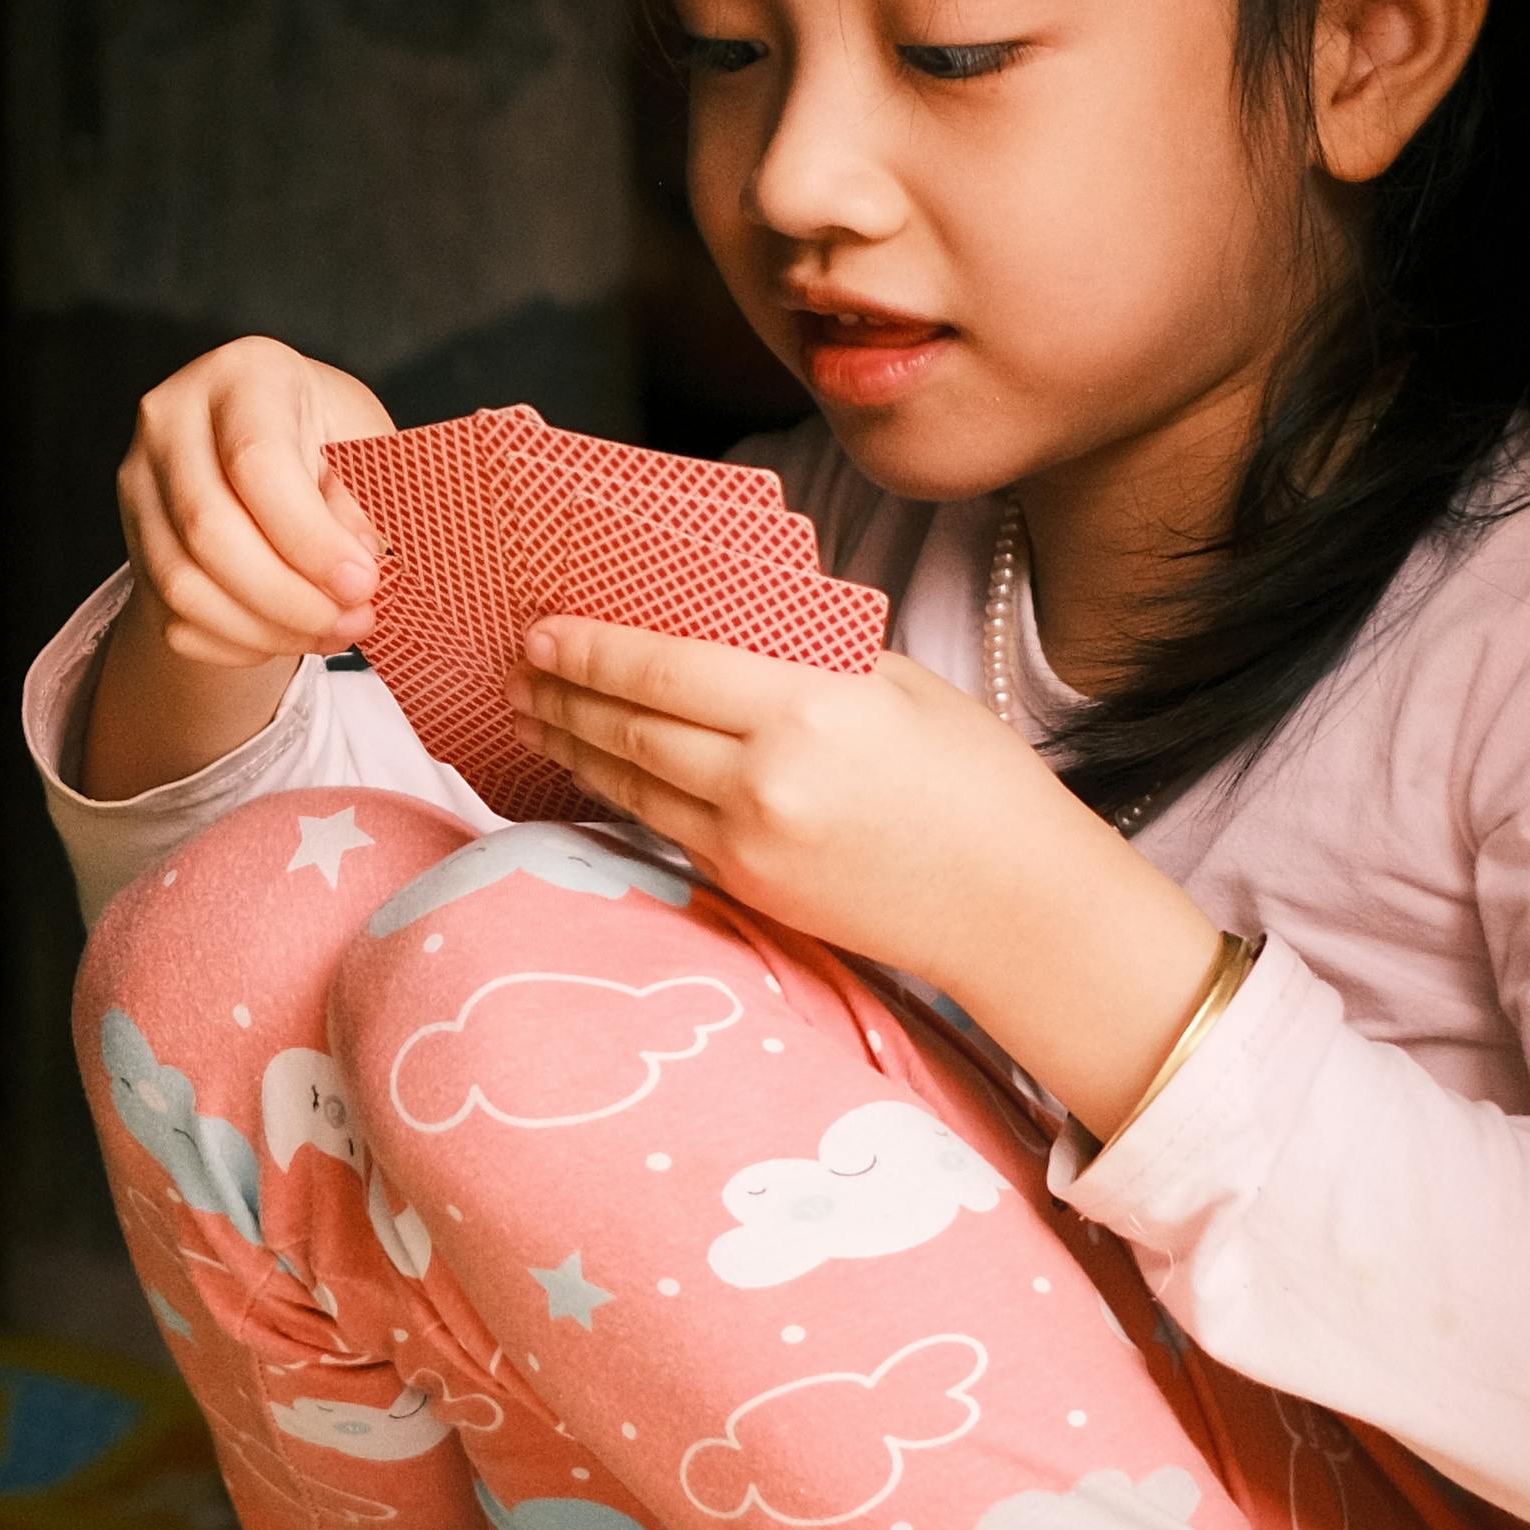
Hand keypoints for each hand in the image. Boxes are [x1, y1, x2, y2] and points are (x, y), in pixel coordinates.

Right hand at [84, 338, 392, 792]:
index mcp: (241, 377)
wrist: (268, 445)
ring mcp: (141, 486)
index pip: (255, 463)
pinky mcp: (135, 545)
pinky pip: (177, 620)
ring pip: (185, 586)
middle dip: (290, 596)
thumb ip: (370, 499)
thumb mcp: (367, 444)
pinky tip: (290, 633)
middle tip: (354, 618)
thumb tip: (357, 568)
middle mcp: (170, 423)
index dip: (309, 538)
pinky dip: (241, 644)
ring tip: (334, 631)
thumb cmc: (325, 435)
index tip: (363, 582)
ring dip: (268, 629)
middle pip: (208, 531)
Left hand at [520, 612, 1232, 1126]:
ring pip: (632, 781)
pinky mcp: (749, 887)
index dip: (591, 649)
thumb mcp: (895, 683)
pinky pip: (662, 826)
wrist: (1014, 905)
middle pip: (631, 726)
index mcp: (808, 707)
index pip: (666, 669)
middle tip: (515, 668)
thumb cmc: (974, 782)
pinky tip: (593, 767)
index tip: (543, 630)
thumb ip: (802, 654)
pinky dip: (618, 791)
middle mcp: (767, 777)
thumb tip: (717, 624)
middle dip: (561, 694)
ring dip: (571, 744)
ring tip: (530, 713)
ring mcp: (751, 841)